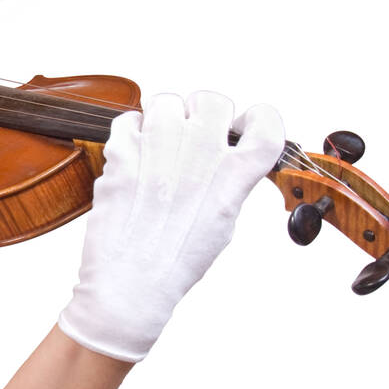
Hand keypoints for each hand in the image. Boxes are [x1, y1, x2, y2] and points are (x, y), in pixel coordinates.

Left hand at [56, 91, 285, 361]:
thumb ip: (229, 180)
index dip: (257, 119)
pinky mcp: (122, 156)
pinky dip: (131, 131)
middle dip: (204, 112)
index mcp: (233, 177)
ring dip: (164, 117)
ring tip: (159, 142)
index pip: (266, 123)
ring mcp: (159, 152)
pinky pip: (128, 120)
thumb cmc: (176, 263)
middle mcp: (200, 157)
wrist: (129, 287)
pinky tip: (134, 153)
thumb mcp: (222, 223)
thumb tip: (229, 151)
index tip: (244, 126)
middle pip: (213, 101)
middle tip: (192, 132)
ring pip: (167, 102)